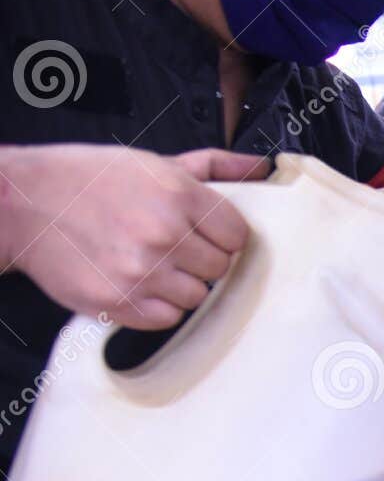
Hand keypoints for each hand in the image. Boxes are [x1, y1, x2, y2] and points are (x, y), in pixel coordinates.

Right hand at [0, 144, 269, 329]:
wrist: (22, 204)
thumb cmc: (88, 180)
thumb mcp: (153, 161)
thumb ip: (214, 167)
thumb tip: (262, 168)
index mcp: (177, 195)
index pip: (238, 235)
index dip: (222, 235)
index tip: (202, 232)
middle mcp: (163, 234)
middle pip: (220, 268)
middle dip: (200, 258)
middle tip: (169, 244)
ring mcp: (142, 272)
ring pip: (197, 296)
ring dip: (179, 284)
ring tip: (148, 261)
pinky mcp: (120, 303)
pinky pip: (169, 319)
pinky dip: (156, 306)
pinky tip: (135, 281)